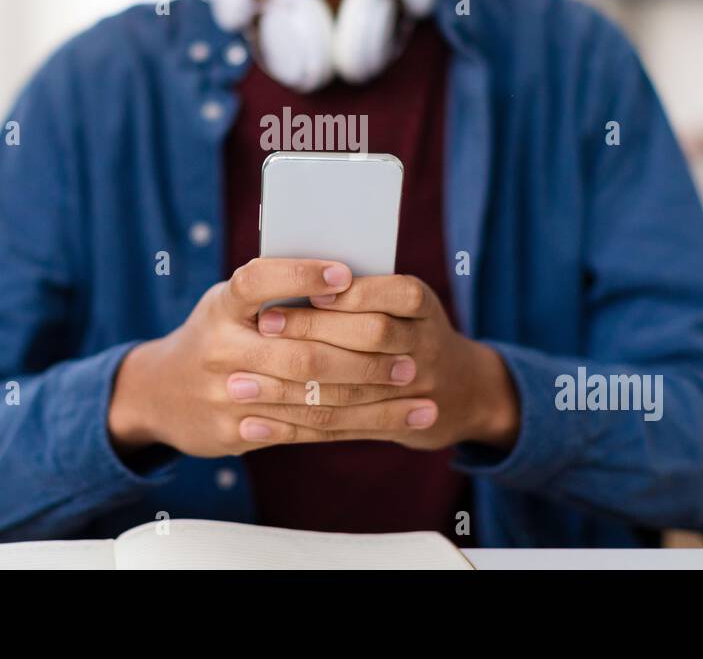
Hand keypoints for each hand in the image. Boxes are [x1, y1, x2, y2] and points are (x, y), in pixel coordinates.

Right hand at [108, 258, 439, 457]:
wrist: (158, 393)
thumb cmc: (217, 333)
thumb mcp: (231, 303)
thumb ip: (277, 294)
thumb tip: (349, 277)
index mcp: (222, 305)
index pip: (258, 281)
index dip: (300, 275)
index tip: (344, 275)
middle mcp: (219, 348)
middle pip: (301, 353)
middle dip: (362, 356)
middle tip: (409, 356)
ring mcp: (225, 395)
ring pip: (310, 399)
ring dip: (371, 398)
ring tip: (416, 391)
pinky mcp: (234, 433)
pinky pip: (304, 432)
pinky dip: (354, 427)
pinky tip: (392, 423)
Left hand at [251, 274, 520, 450]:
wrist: (463, 390)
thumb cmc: (407, 331)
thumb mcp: (395, 304)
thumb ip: (353, 291)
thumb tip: (283, 275)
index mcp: (420, 303)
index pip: (392, 291)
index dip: (351, 291)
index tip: (306, 288)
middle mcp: (426, 342)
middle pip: (372, 333)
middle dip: (313, 329)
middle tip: (262, 326)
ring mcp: (417, 386)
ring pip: (351, 388)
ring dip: (290, 387)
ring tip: (239, 383)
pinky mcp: (397, 424)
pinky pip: (341, 428)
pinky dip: (292, 428)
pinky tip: (252, 426)